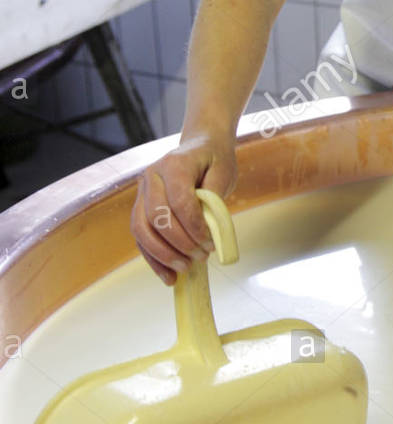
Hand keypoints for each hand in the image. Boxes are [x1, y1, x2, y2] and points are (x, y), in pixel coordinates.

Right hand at [131, 133, 237, 284]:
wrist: (200, 147)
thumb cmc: (214, 160)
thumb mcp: (223, 172)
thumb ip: (215, 198)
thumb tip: (208, 230)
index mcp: (174, 164)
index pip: (179, 201)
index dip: (194, 227)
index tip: (210, 243)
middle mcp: (152, 176)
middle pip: (157, 217)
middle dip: (179, 243)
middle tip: (201, 257)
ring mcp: (142, 192)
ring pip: (141, 229)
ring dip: (162, 254)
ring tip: (185, 269)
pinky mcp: (139, 207)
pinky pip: (140, 237)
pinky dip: (153, 259)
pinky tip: (168, 276)